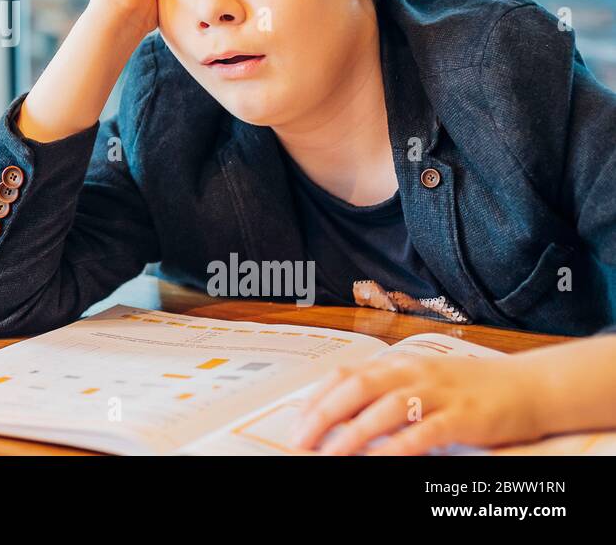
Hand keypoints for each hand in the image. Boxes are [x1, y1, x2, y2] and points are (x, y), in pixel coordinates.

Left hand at [290, 353, 544, 454]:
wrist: (529, 385)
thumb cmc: (471, 388)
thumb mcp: (423, 382)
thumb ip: (387, 392)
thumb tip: (343, 414)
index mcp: (399, 364)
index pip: (346, 375)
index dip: (317, 398)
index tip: (296, 422)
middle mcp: (413, 373)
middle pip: (357, 388)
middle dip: (323, 415)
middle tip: (300, 441)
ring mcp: (438, 393)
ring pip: (384, 409)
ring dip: (353, 434)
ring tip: (330, 455)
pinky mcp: (463, 417)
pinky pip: (423, 432)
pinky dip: (397, 448)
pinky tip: (379, 462)